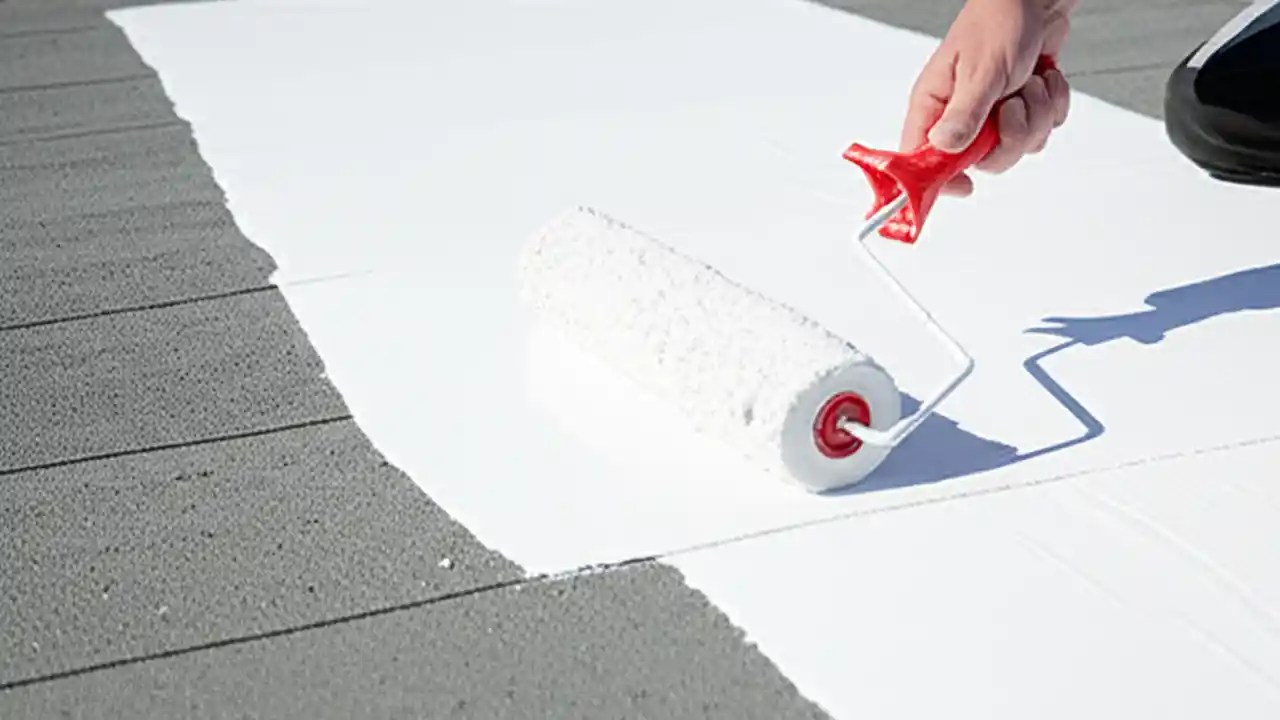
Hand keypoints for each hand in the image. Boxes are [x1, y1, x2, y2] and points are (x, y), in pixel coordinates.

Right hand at [901, 0, 1075, 196]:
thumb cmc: (999, 21)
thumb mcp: (981, 70)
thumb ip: (965, 114)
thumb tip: (944, 149)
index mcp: (934, 106)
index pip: (920, 159)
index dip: (938, 181)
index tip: (964, 185)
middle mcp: (959, 115)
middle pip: (980, 163)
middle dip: (1009, 139)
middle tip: (1013, 109)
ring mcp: (991, 114)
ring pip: (1016, 148)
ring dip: (1036, 117)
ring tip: (1030, 84)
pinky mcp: (1020, 109)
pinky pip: (1040, 131)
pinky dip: (1051, 106)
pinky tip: (1042, 80)